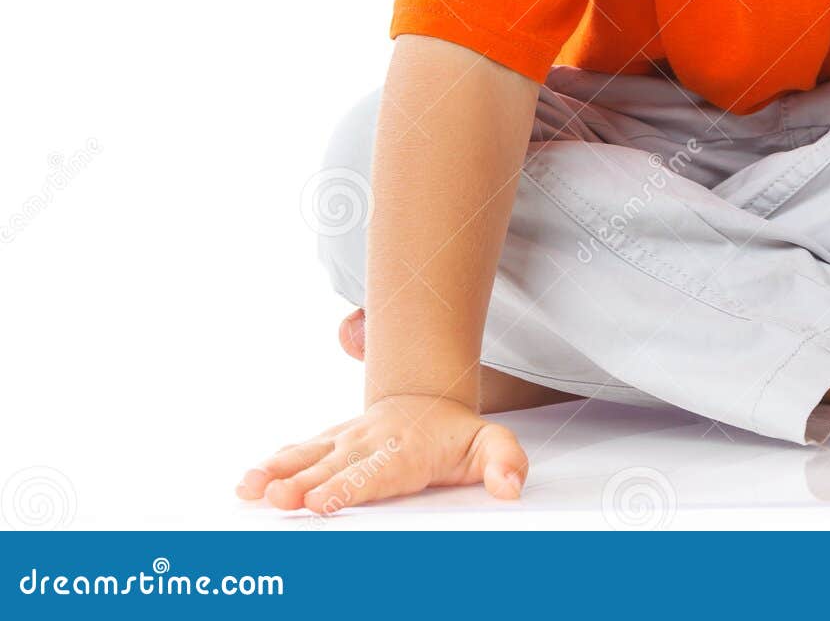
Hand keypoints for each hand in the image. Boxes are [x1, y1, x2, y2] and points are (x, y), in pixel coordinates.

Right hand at [235, 394, 527, 514]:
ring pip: (310, 457)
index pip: (378, 473)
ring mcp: (346, 441)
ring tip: (251, 489)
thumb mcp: (489, 444)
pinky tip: (248, 482)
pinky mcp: (329, 442)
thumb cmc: (455, 434)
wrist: (427, 398)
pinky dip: (272, 465)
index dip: (350, 487)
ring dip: (280, 473)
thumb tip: (510, 488)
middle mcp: (371, 443)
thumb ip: (503, 461)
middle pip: (335, 469)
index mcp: (408, 452)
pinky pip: (299, 452)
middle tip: (279, 501)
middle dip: (305, 486)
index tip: (324, 502)